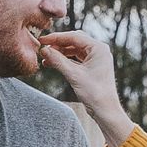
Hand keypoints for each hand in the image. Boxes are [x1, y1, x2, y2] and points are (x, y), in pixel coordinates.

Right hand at [35, 31, 133, 146]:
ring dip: (60, 53)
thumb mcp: (73, 75)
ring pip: (74, 50)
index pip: (74, 37)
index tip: (42, 40)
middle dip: (58, 44)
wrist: (105, 110)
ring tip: (45, 57)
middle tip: (43, 47)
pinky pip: (75, 59)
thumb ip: (58, 61)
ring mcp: (95, 58)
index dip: (56, 37)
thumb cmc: (94, 93)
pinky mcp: (92, 67)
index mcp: (98, 48)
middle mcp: (98, 50)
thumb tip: (43, 50)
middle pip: (74, 41)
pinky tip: (52, 63)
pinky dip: (64, 60)